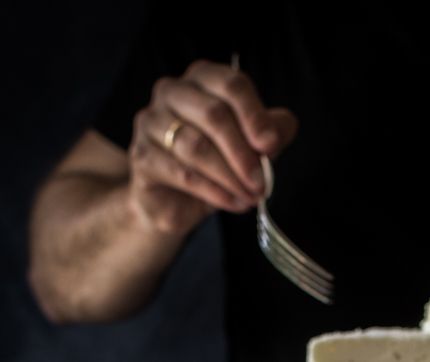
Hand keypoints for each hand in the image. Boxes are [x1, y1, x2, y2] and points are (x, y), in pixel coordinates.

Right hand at [127, 61, 297, 233]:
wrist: (175, 202)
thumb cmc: (215, 165)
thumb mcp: (250, 147)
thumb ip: (270, 133)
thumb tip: (276, 135)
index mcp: (202, 79)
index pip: (231, 84)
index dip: (254, 115)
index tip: (271, 145)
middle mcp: (172, 92)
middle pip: (213, 114)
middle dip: (243, 152)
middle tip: (261, 182)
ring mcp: (151, 122)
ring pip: (196, 146)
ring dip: (230, 176)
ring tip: (250, 196)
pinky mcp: (141, 155)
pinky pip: (182, 173)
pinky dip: (214, 191)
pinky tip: (232, 202)